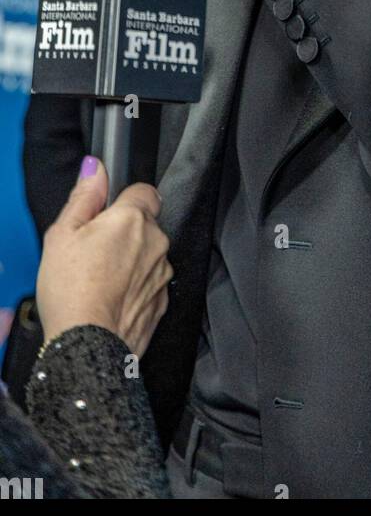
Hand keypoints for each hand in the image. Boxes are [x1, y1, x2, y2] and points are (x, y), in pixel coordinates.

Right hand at [36, 158, 172, 357]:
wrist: (88, 346)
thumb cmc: (71, 290)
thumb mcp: (62, 235)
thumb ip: (84, 197)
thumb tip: (95, 169)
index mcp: (133, 219)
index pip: (144, 191)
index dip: (125, 200)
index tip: (107, 214)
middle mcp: (156, 242)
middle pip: (146, 225)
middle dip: (126, 233)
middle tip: (94, 252)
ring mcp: (163, 273)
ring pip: (150, 255)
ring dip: (132, 262)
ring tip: (100, 280)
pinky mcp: (163, 301)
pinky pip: (151, 284)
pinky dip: (136, 288)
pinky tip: (112, 299)